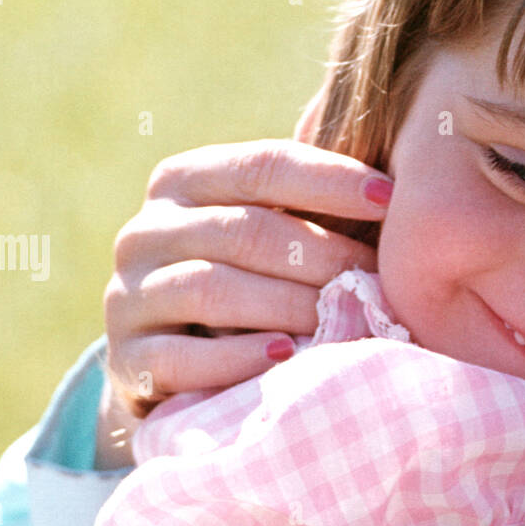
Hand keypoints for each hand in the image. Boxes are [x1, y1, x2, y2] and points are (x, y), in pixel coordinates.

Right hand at [103, 137, 391, 419]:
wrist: (175, 357)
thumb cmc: (249, 275)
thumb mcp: (268, 228)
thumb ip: (307, 205)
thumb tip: (398, 192)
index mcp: (182, 180)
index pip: (262, 165)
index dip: (330, 179)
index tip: (390, 199)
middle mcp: (146, 231)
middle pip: (245, 230)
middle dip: (322, 252)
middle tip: (377, 275)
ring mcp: (127, 296)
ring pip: (213, 289)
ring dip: (290, 304)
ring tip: (344, 317)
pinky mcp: (126, 360)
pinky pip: (182, 357)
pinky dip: (239, 357)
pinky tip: (287, 357)